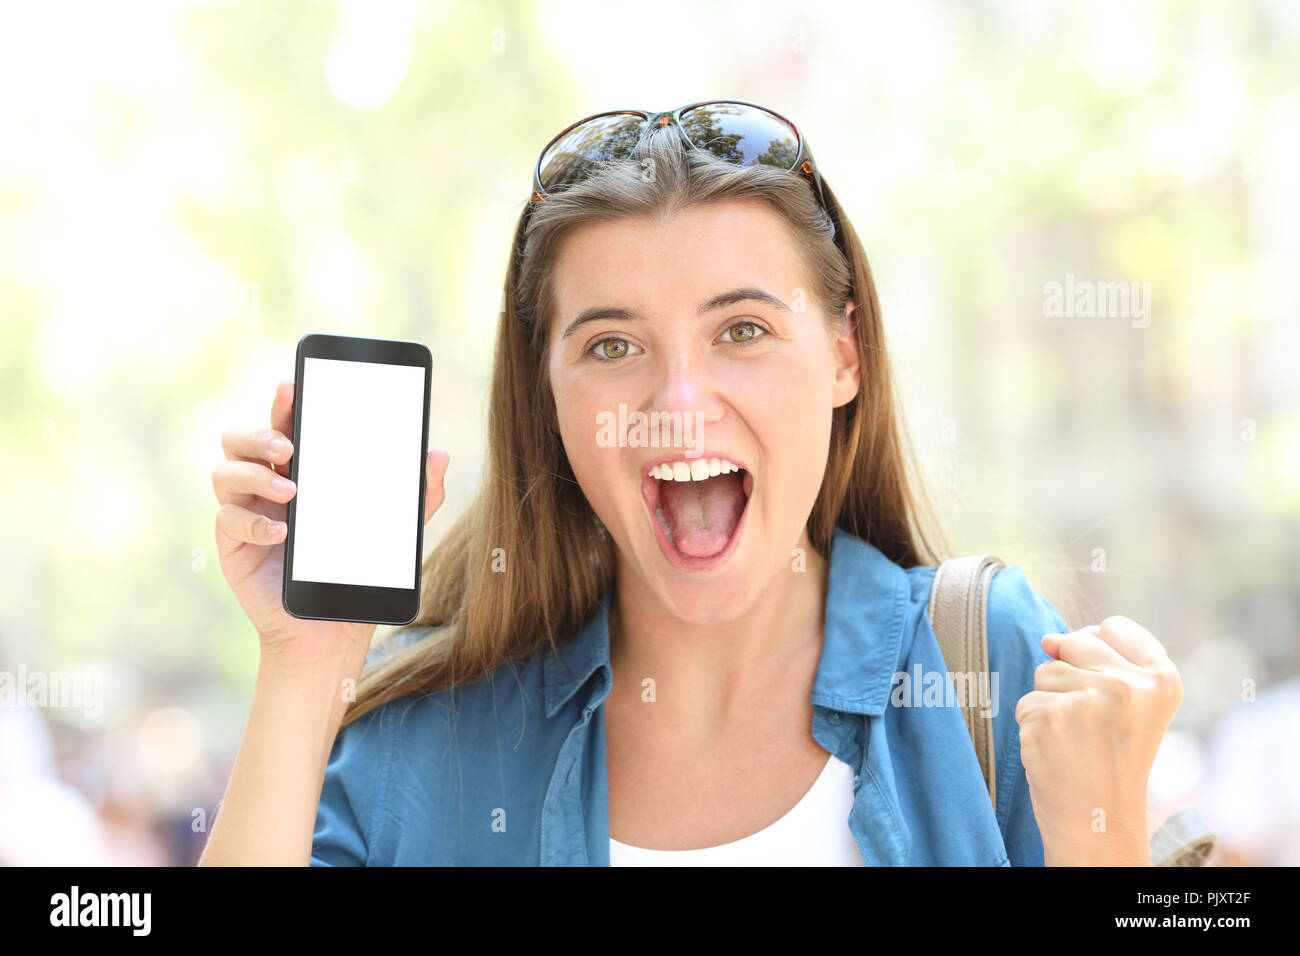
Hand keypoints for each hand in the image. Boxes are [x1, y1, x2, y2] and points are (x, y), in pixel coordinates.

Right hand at [212, 380, 450, 666]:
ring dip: (254, 475)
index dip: (283, 402)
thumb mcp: (393, 530)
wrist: (331, 633)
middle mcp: (266, 484)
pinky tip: (281, 534)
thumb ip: (416, 494)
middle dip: (259, 433)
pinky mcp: (234, 545)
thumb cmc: (356, 572)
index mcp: (301, 470)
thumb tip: (440, 454)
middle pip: (240, 438)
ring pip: (224, 472)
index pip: (285, 424)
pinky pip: (227, 521)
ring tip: (291, 493)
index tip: (293, 386)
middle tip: (290, 447)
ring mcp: (246, 512)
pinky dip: (253, 523)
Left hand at [1013, 615, 1182, 865]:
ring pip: (1046, 671)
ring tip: (1076, 740)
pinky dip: (1033, 725)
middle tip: (1092, 725)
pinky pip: (1026, 700)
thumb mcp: (1129, 707)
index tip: (1111, 695)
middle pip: (1074, 643)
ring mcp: (1090, 701)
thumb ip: (1099, 660)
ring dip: (1051, 702)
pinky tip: (1057, 751)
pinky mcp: (1051, 716)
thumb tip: (1048, 639)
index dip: (1100, 653)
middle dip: (1072, 677)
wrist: (1099, 823)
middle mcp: (1131, 686)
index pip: (1114, 627)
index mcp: (1163, 680)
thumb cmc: (1111, 762)